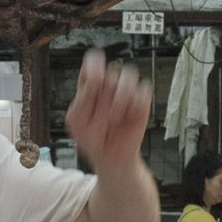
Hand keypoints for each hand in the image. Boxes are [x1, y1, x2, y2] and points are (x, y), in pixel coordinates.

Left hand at [64, 49, 151, 169]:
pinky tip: (128, 118)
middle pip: (109, 73)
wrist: (112, 157)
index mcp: (88, 86)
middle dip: (104, 98)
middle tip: (100, 118)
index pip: (92, 63)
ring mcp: (126, 90)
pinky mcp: (142, 99)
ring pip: (128, 76)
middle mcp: (107, 83)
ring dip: (120, 100)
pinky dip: (135, 107)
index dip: (94, 66)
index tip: (95, 80)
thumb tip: (95, 80)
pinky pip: (143, 92)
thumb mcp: (78, 123)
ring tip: (114, 119)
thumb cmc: (92, 139)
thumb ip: (83, 100)